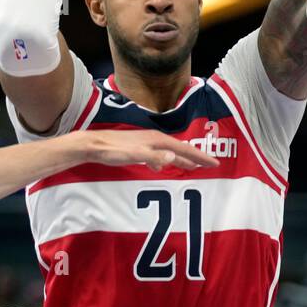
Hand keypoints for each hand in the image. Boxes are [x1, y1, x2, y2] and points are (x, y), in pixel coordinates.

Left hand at [82, 128, 218, 170]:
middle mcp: (153, 139)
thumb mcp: (134, 155)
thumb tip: (172, 158)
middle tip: (210, 165)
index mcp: (157, 140)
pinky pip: (157, 155)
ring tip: (191, 167)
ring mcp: (145, 142)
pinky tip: (160, 168)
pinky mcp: (137, 147)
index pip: (184, 149)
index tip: (214, 163)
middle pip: (179, 149)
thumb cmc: (112, 151)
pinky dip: (164, 161)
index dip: (200, 157)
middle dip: (195, 157)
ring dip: (181, 159)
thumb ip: (153, 157)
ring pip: (169, 152)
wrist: (92, 145)